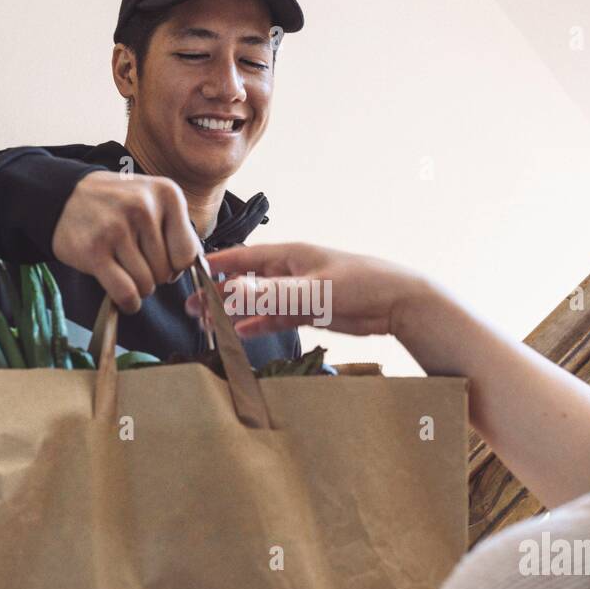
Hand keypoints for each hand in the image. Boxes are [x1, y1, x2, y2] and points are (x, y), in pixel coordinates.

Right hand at [52, 170, 201, 312]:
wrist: (64, 195)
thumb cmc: (118, 205)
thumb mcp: (155, 201)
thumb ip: (179, 230)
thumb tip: (201, 269)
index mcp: (167, 194)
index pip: (188, 254)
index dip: (176, 266)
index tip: (162, 260)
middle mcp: (142, 207)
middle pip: (166, 272)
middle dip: (155, 276)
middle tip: (137, 263)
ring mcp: (116, 228)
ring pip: (146, 284)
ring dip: (139, 288)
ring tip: (126, 271)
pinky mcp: (94, 250)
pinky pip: (125, 292)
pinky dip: (128, 302)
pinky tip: (124, 297)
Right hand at [186, 242, 430, 338]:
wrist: (398, 303)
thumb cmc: (361, 285)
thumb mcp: (312, 290)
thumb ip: (271, 294)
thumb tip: (232, 291)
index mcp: (290, 255)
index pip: (244, 257)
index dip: (217, 264)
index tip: (191, 272)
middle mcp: (291, 271)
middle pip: (247, 281)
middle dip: (219, 293)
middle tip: (193, 308)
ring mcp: (299, 292)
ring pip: (258, 302)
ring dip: (235, 312)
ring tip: (210, 324)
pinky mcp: (310, 311)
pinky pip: (276, 317)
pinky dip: (258, 325)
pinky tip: (241, 333)